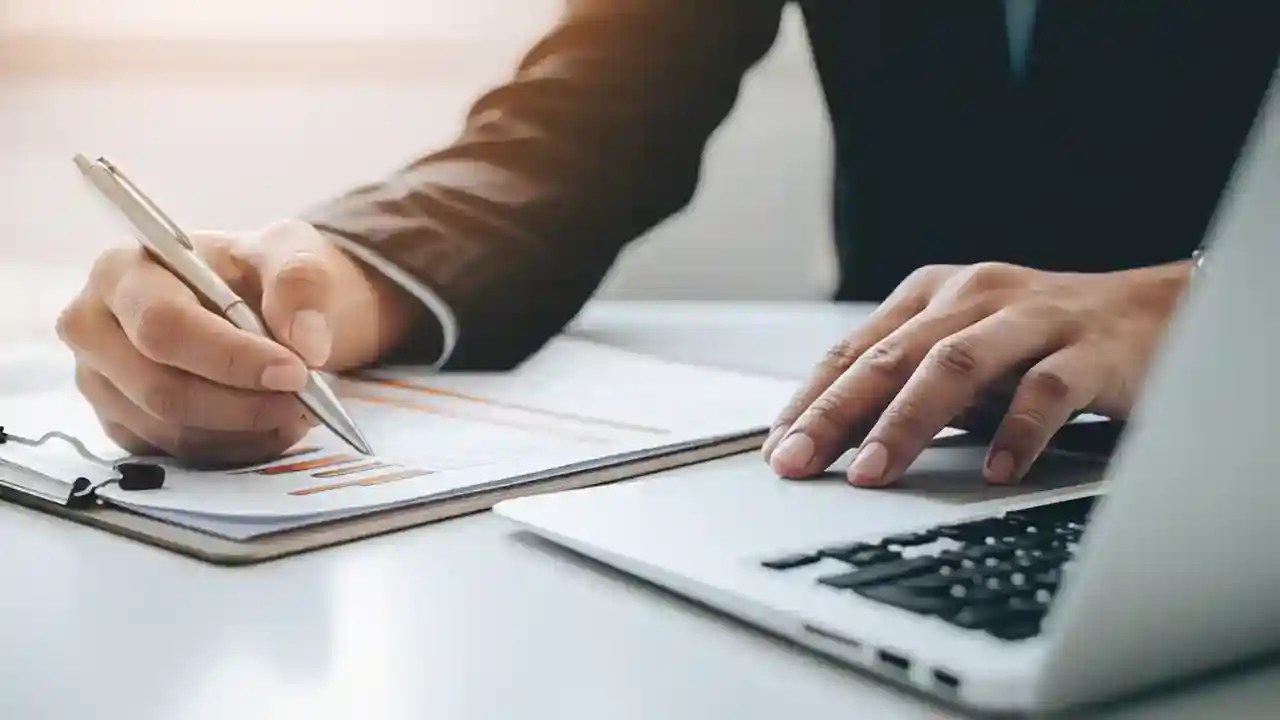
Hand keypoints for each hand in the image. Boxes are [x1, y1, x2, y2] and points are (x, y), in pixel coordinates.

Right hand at [57, 220, 423, 464]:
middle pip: (160, 389)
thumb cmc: (264, 273)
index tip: (295, 372)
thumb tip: (307, 343)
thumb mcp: (293, 255)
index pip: (164, 325)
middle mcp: (95, 326)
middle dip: (244, 404)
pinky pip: (175, 454)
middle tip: (305, 401)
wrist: (263, 301)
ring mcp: (101, 381)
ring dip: (246, 430)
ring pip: (171, 430)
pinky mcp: (121, 423)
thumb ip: (301, 285)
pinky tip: (270, 424)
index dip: (231, 357)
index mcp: (124, 270)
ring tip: (298, 409)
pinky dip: (235, 448)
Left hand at [762, 261, 1189, 485]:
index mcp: (933, 296)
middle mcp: (974, 296)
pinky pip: (1046, 388)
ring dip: (907, 421)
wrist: (1159, 315)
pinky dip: (1016, 431)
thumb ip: (911, 389)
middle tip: (799, 462)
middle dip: (837, 414)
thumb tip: (837, 443)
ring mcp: (1033, 317)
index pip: (855, 350)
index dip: (811, 400)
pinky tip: (994, 471)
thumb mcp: (966, 358)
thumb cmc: (1044, 343)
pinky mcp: (1091, 348)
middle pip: (891, 357)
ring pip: (956, 365)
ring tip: (872, 471)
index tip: (776, 450)